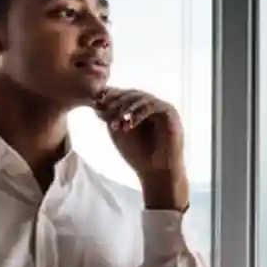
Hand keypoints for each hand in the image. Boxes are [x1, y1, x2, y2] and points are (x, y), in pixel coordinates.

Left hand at [94, 87, 189, 209]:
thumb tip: (97, 99)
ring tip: (116, 121)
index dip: (111, 97)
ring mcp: (161, 108)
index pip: (125, 95)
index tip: (96, 103)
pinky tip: (129, 124)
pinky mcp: (170, 113)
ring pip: (142, 97)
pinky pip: (153, 106)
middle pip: (132, 93)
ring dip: (126, 107)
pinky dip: (139, 113)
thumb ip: (110, 115)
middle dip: (116, 101)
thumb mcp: (118, 132)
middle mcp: (151, 106)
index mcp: (139, 108)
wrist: (156, 173)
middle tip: (105, 111)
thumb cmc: (137, 155)